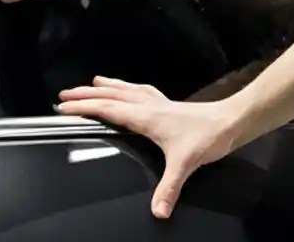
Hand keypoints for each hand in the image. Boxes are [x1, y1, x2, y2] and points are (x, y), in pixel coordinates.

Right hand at [56, 77, 241, 218]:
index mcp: (145, 117)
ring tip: (91, 83)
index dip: (83, 107)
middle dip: (84, 94)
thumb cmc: (208, 136)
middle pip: (109, 95)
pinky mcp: (167, 104)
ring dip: (105, 86)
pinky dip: (127, 87)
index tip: (63, 106)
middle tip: (64, 94)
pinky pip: (140, 90)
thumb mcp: (184, 164)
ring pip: (124, 89)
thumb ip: (168, 188)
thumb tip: (157, 210)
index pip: (106, 109)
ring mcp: (158, 102)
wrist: (230, 121)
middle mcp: (148, 105)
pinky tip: (130, 89)